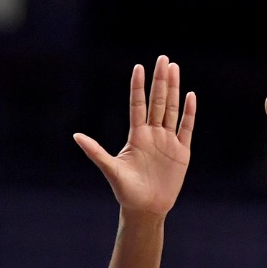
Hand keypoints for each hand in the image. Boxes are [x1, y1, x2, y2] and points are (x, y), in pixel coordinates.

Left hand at [74, 56, 195, 219]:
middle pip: (157, 102)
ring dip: (174, 90)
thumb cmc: (126, 191)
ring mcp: (168, 141)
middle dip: (160, 80)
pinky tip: (190, 96)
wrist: (146, 208)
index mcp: (136, 135)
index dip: (138, 87)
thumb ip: (95, 152)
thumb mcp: (110, 170)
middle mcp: (152, 134)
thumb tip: (76, 136)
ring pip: (171, 109)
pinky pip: (186, 128)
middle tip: (163, 58)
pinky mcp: (181, 152)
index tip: (139, 67)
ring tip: (175, 68)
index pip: (137, 105)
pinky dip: (189, 113)